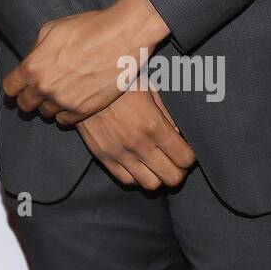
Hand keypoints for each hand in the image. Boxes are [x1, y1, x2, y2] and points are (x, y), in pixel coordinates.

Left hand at [2, 0, 168, 125]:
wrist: (121, 38)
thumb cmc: (89, 29)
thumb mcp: (51, 30)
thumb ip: (36, 49)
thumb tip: (33, 59)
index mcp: (34, 67)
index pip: (10, 87)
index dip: (14, 86)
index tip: (17, 86)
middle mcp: (45, 87)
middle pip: (25, 104)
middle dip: (29, 97)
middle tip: (37, 90)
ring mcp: (64, 102)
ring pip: (45, 113)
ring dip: (48, 104)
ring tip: (60, 91)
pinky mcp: (83, 111)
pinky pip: (64, 121)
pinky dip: (64, 112)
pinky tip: (71, 99)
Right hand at [77, 82, 196, 190]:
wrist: (81, 85)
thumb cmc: (119, 84)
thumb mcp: (149, 89)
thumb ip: (167, 114)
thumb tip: (178, 135)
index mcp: (154, 125)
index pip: (185, 159)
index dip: (189, 157)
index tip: (184, 151)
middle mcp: (139, 144)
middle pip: (172, 178)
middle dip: (178, 171)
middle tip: (174, 161)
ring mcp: (120, 154)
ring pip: (151, 185)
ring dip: (158, 177)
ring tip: (156, 165)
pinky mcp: (104, 158)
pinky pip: (127, 181)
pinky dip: (136, 177)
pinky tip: (138, 165)